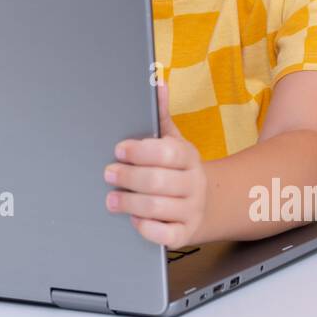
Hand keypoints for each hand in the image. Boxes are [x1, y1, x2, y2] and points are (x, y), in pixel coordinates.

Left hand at [103, 79, 209, 247]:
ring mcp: (191, 210)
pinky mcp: (185, 234)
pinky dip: (147, 228)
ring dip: (130, 203)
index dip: (142, 151)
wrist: (208, 203)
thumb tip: (155, 81)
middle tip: (108, 174)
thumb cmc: (179, 168)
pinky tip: (133, 219)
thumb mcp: (174, 140)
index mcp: (189, 157)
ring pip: (159, 208)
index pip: (169, 152)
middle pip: (160, 181)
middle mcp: (193, 183)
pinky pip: (166, 236)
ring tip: (111, 199)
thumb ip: (160, 114)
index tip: (119, 149)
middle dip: (129, 177)